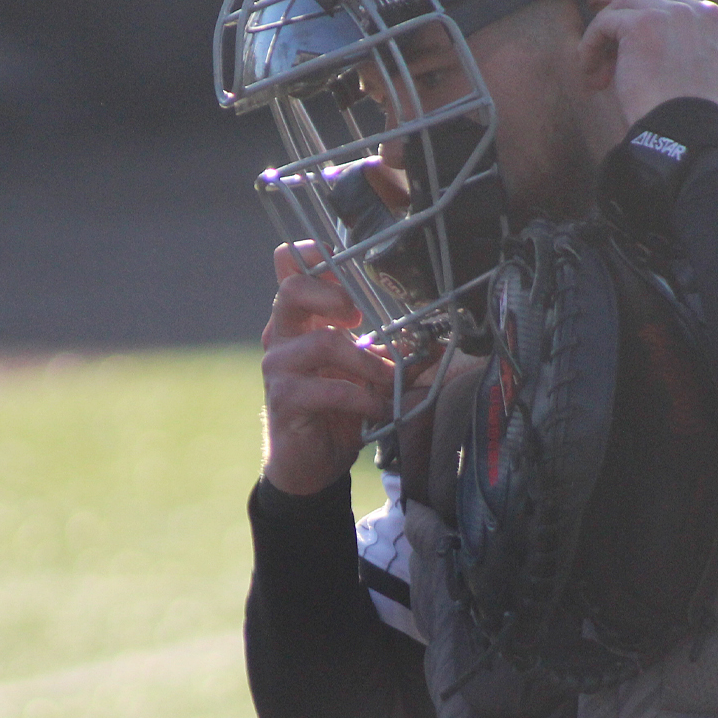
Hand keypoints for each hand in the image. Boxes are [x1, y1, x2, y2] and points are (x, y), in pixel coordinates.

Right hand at [260, 242, 395, 496]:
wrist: (312, 462)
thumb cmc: (337, 410)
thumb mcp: (369, 375)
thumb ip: (393, 353)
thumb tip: (438, 341)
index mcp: (301, 320)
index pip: (289, 269)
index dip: (313, 255)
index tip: (342, 261)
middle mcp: (283, 336)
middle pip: (293, 290)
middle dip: (334, 295)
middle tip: (360, 318)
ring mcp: (278, 366)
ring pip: (323, 342)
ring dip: (367, 362)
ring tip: (389, 381)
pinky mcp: (283, 398)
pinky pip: (328, 388)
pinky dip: (362, 397)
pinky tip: (378, 407)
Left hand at [579, 0, 717, 127]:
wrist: (686, 133)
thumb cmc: (693, 122)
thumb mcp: (708, 83)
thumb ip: (694, 56)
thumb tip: (658, 51)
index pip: (683, 10)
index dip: (655, 27)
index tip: (635, 46)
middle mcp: (703, 13)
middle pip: (653, 2)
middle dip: (628, 26)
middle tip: (609, 54)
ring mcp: (674, 14)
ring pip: (626, 6)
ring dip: (607, 34)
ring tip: (597, 67)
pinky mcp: (643, 23)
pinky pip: (606, 21)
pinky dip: (592, 44)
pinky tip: (590, 70)